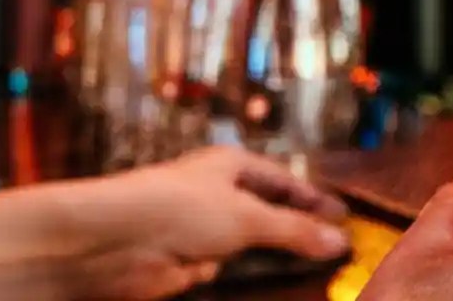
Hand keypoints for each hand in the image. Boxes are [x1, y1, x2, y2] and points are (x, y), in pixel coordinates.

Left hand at [68, 147, 350, 299]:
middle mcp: (218, 194)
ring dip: (276, 257)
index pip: (283, 180)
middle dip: (298, 231)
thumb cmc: (179, 208)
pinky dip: (250, 277)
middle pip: (269, 213)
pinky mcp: (189, 263)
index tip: (342, 217)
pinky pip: (230, 270)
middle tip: (335, 249)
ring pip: (251, 245)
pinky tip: (274, 286)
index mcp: (231, 166)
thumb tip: (339, 241)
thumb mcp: (248, 217)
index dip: (312, 198)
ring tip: (314, 272)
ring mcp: (203, 230)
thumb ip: (294, 231)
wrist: (110, 241)